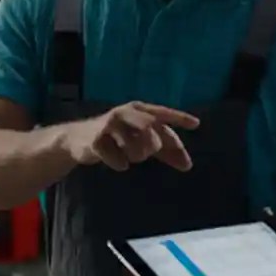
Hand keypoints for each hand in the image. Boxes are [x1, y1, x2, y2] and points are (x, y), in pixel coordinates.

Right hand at [63, 101, 198, 171]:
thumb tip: (188, 165)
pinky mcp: (97, 141)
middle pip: (150, 130)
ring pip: (135, 146)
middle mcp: (125, 113)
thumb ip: (164, 150)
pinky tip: (117, 162)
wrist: (79, 140)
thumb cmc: (117, 138)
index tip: (196, 124)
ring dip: (137, 156)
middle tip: (149, 153)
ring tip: (129, 155)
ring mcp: (109, 125)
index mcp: (138, 110)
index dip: (179, 118)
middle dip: (153, 146)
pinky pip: (119, 160)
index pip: (162, 113)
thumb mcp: (141, 139)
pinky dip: (121, 164)